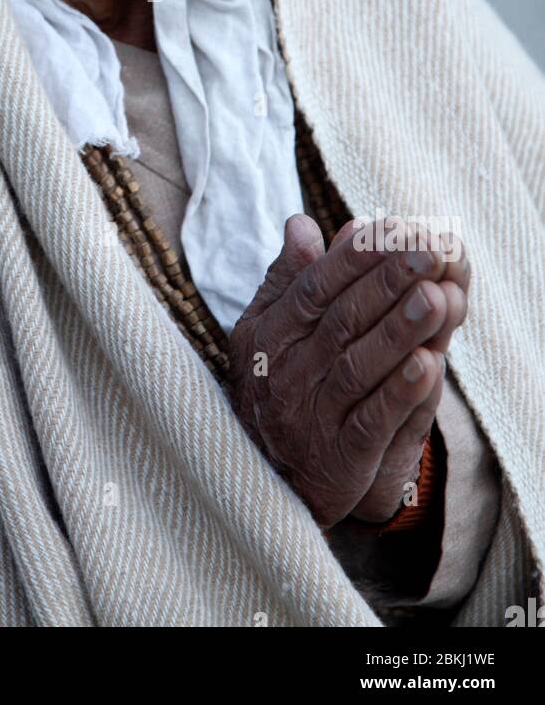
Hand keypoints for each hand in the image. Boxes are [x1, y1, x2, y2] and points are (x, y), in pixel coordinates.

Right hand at [228, 214, 469, 527]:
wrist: (269, 480)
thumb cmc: (277, 386)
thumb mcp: (268, 331)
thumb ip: (287, 279)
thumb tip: (302, 224)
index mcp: (272, 334)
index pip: (315, 287)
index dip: (354, 258)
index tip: (394, 227)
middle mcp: (288, 373)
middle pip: (342, 321)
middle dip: (388, 283)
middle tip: (428, 250)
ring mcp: (313, 417)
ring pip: (358, 368)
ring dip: (399, 332)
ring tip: (437, 297)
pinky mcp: (341, 460)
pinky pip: (371, 423)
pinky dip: (399, 394)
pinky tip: (429, 365)